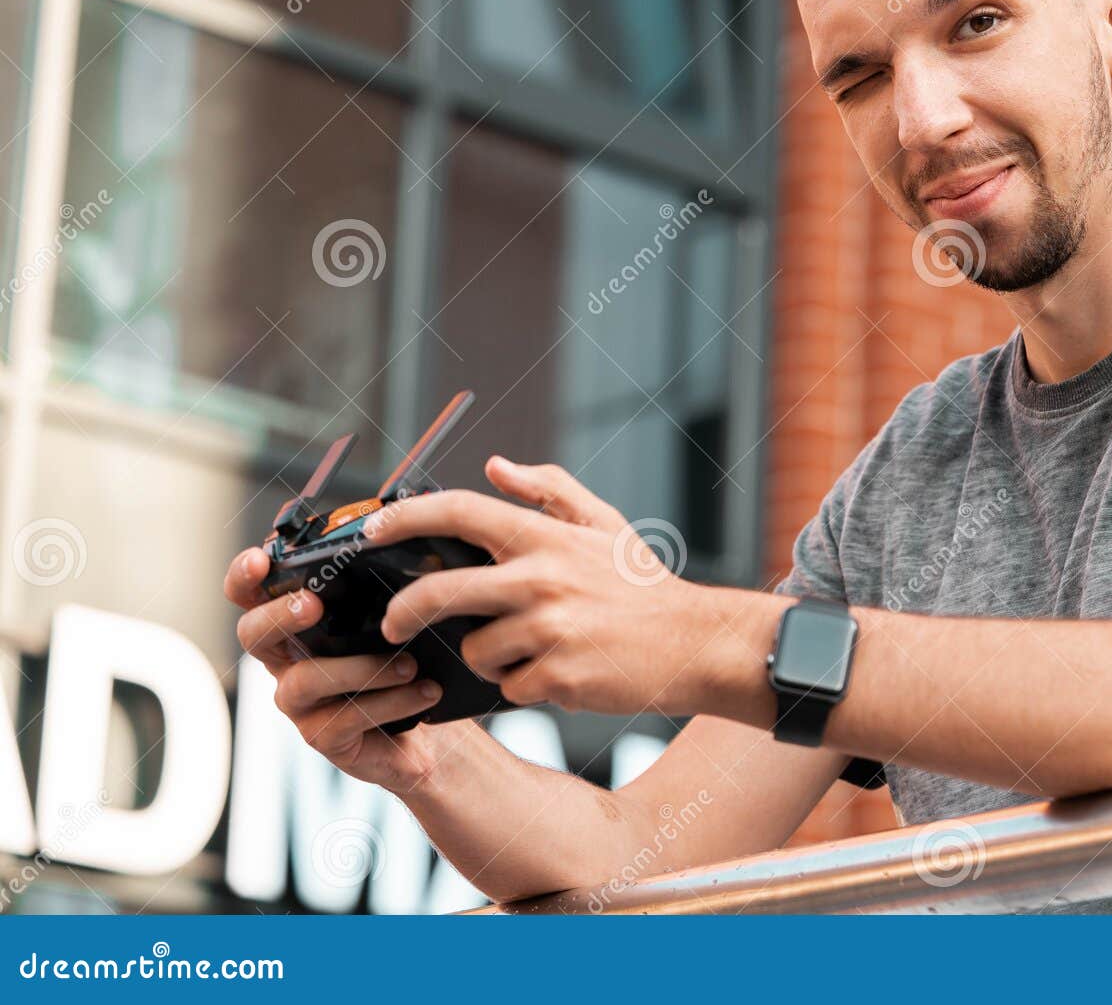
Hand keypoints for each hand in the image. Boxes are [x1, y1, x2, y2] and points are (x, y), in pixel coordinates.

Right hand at [223, 546, 468, 790]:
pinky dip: (391, 702)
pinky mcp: (325, 737)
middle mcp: (289, 661)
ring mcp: (302, 703)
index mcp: (298, 624)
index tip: (259, 560)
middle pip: (253, 635)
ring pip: (306, 680)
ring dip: (362, 668)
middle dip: (279, 615)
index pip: (252, 595)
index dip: (244, 577)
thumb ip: (384, 585)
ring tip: (410, 664)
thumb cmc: (411, 663)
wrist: (433, 731)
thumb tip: (397, 536)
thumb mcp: (399, 618)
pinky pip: (346, 718)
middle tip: (312, 604)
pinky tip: (425, 691)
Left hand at [367, 458, 765, 718]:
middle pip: (439, 592)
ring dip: (489, 658)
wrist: (696, 643)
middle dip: (404, 612)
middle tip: (394, 625)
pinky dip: (524, 687)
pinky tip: (559, 674)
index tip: (372, 531)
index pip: (459, 512)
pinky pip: (510, 687)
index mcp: (545, 538)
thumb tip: (495, 466)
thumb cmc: (644, 587)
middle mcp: (541, 579)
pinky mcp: (558, 677)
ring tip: (531, 651)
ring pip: (475, 650)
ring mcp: (549, 630)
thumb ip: (548, 490)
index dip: (405, 519)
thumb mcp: (603, 525)